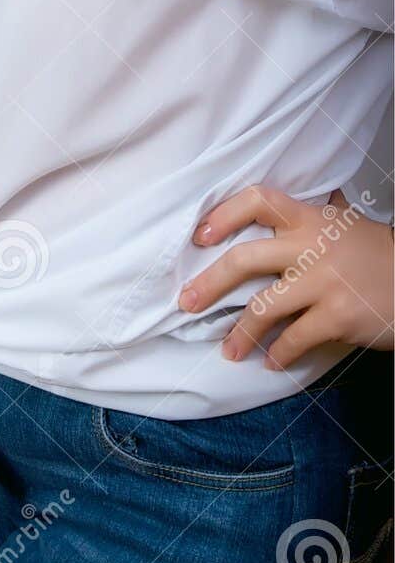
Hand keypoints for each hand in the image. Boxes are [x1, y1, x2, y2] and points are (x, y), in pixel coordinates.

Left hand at [178, 184, 394, 369]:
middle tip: (186, 303)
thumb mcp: (345, 224)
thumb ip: (313, 217)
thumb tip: (285, 209)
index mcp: (309, 218)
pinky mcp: (337, 316)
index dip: (222, 215)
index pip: (257, 200)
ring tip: (229, 351)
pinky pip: (293, 339)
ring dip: (240, 334)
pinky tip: (271, 362)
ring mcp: (323, 282)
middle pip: (244, 260)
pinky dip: (278, 354)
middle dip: (208, 285)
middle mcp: (311, 245)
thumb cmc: (379, 255)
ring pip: (263, 308)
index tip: (200, 236)